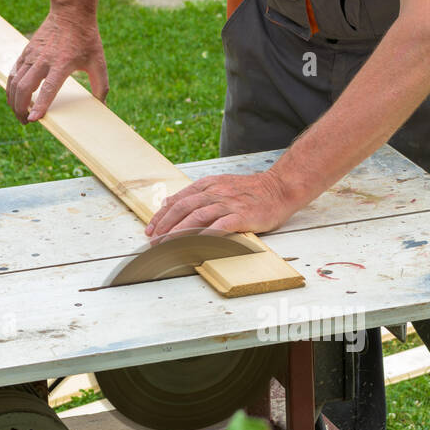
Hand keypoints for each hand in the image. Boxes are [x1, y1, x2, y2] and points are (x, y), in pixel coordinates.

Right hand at [6, 8, 107, 122]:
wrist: (70, 12)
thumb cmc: (86, 38)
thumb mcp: (98, 62)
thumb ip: (101, 86)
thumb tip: (103, 107)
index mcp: (61, 63)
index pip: (47, 88)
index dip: (39, 105)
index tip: (33, 119)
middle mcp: (43, 60)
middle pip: (24, 87)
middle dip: (20, 108)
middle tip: (26, 122)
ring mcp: (31, 55)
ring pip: (14, 81)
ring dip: (13, 100)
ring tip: (19, 113)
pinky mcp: (26, 52)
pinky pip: (13, 73)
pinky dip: (11, 87)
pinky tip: (14, 97)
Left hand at [145, 170, 299, 240]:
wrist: (279, 188)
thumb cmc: (250, 192)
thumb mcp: (221, 186)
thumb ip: (198, 194)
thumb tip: (170, 203)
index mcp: (208, 184)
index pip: (178, 200)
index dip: (161, 216)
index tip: (150, 229)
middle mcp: (215, 192)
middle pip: (183, 208)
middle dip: (165, 225)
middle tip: (153, 240)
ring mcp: (229, 203)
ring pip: (197, 217)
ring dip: (179, 232)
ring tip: (166, 244)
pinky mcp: (242, 215)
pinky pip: (220, 226)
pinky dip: (205, 235)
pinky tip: (195, 244)